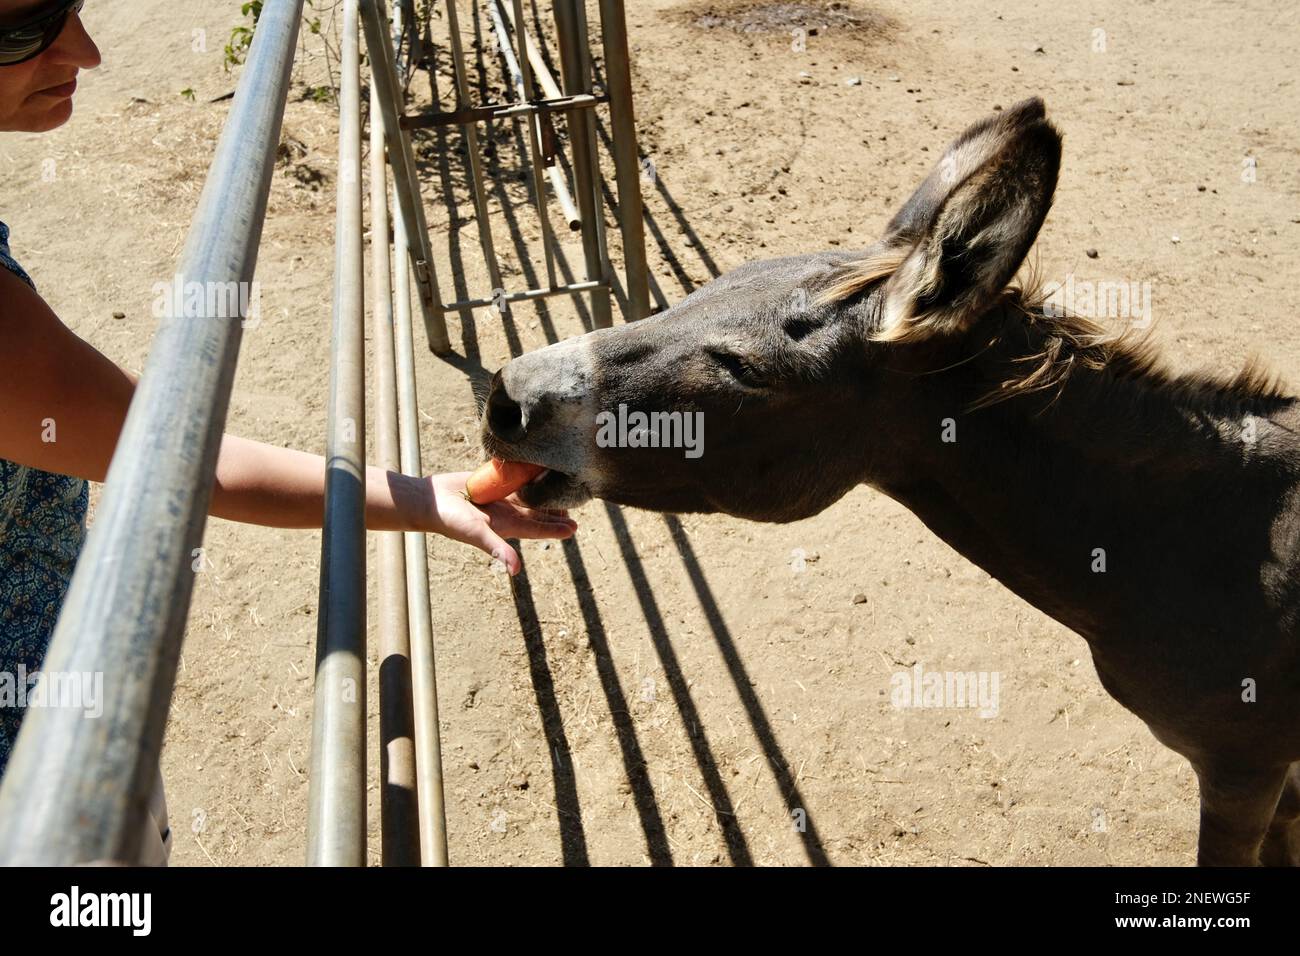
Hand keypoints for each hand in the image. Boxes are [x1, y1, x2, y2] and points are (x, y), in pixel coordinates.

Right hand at [426, 471, 576, 574]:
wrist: (430, 501)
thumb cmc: (451, 521)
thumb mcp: (477, 534)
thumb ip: (497, 549)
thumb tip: (516, 571)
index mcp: (507, 526)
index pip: (537, 528)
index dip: (556, 529)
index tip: (574, 528)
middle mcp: (507, 512)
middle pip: (538, 512)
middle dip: (557, 511)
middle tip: (578, 505)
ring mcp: (500, 497)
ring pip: (529, 494)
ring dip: (545, 492)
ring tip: (565, 486)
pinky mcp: (492, 482)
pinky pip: (514, 478)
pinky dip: (527, 475)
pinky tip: (541, 468)